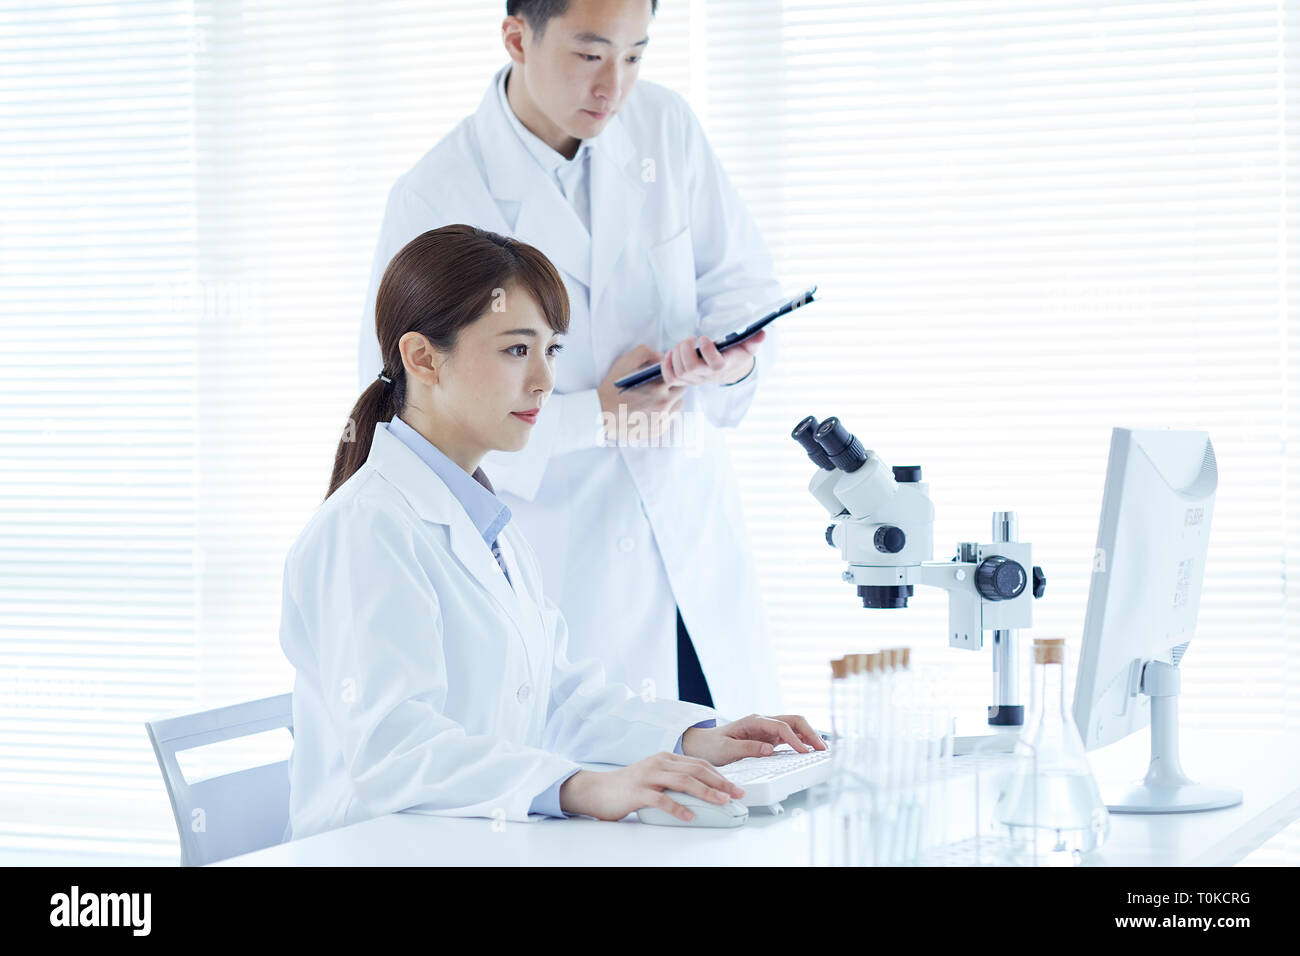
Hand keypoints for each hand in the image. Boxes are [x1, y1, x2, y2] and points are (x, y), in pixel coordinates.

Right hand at [558, 752, 745, 822]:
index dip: (720, 775)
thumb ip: (675, 781)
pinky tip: (689, 816)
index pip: (699, 763)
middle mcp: (659, 763)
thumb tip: (703, 793)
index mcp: (665, 758)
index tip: (735, 787)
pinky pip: (661, 799)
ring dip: (706, 792)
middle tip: (737, 794)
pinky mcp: (637, 792)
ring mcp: (648, 776)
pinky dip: (678, 808)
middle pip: (696, 770)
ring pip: (683, 781)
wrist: (596, 790)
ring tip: (721, 802)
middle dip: (720, 782)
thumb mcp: (655, 778)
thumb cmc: (628, 787)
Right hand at [597, 344, 685, 443]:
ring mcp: (661, 419)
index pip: (679, 376)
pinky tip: (651, 409)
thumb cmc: (611, 388)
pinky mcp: (657, 430)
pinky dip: (664, 413)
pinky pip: (669, 419)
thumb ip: (645, 353)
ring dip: (672, 399)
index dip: (673, 372)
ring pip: (678, 406)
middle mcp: (663, 404)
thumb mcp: (625, 362)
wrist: (599, 414)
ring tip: (657, 397)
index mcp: (659, 386)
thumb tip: (662, 358)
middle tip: (662, 384)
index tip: (666, 372)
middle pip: (681, 391)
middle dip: (674, 385)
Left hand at [660, 329, 764, 388]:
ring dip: (676, 354)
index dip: (707, 351)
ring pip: (679, 371)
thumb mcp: (748, 346)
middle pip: (691, 368)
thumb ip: (754, 340)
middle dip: (685, 349)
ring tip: (683, 343)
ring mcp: (694, 380)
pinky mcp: (684, 381)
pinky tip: (671, 353)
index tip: (704, 338)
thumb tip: (762, 333)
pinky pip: (670, 378)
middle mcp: (707, 376)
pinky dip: (666, 365)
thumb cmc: (735, 354)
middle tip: (689, 338)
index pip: (714, 365)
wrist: (727, 370)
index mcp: (722, 366)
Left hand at [680, 713, 827, 765]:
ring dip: (808, 736)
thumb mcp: (727, 749)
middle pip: (793, 721)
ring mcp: (767, 729)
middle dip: (810, 733)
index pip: (781, 727)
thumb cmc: (712, 745)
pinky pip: (789, 737)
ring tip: (820, 750)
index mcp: (754, 721)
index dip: (795, 739)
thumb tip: (769, 750)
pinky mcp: (768, 738)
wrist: (702, 744)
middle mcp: (763, 722)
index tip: (804, 752)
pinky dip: (801, 742)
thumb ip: (748, 749)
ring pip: (794, 727)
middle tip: (821, 749)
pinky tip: (808, 750)